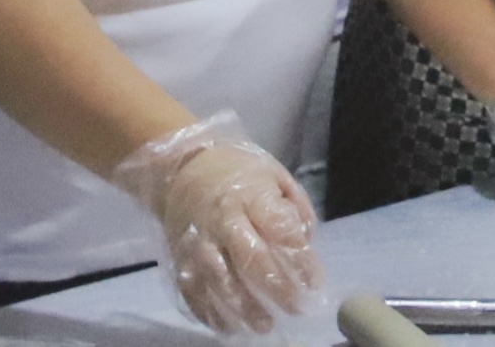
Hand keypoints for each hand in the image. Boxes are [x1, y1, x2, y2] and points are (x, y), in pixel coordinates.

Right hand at [111, 112, 323, 335]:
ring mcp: (197, 244)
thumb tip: (307, 243)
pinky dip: (210, 313)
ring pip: (219, 282)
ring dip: (243, 309)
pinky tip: (229, 327)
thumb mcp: (274, 175)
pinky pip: (192, 291)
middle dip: (276, 289)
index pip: (281, 232)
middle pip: (250, 260)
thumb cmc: (237, 172)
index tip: (316, 284)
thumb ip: (294, 208)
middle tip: (297, 309)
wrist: (179, 169)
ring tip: (264, 326)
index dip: (301, 261)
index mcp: (251, 197)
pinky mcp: (178, 259)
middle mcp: (223, 222)